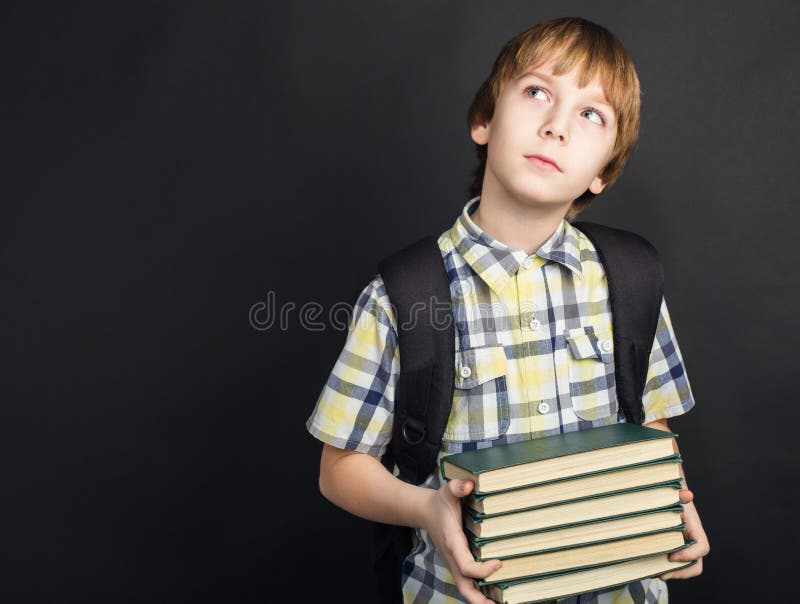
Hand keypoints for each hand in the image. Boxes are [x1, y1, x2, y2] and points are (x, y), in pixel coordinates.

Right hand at [421, 479, 502, 603]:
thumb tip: (469, 484)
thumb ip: (457, 487)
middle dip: (479, 600)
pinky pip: (467, 583)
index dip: (483, 570)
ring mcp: (454, 564)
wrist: (424, 512)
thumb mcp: (447, 491)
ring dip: (480, 600)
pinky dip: (479, 592)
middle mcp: (453, 558)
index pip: (467, 566)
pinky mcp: (457, 564)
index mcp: (453, 544)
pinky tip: (494, 596)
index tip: (499, 563)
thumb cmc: (440, 502)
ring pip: (465, 589)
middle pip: (464, 587)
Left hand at [660, 488, 709, 580]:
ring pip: (684, 567)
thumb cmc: (671, 495)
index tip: (672, 557)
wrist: (667, 494)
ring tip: (654, 572)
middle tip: (662, 574)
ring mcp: (684, 547)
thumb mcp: (674, 494)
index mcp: (695, 529)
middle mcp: (692, 542)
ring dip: (672, 573)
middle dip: (681, 573)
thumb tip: (688, 494)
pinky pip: (673, 564)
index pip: (702, 547)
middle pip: (695, 564)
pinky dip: (664, 568)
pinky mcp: (673, 549)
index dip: (690, 555)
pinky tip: (650, 567)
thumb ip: (679, 494)